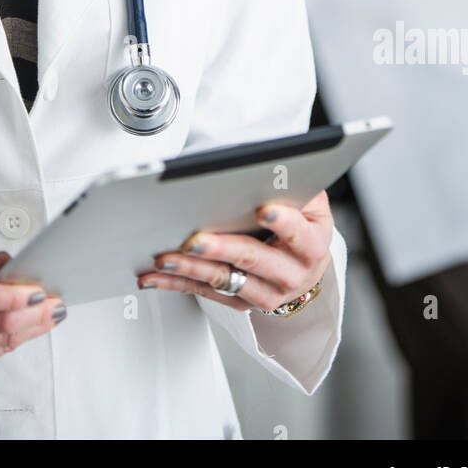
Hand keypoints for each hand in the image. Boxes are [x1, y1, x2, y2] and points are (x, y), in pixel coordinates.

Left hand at [136, 190, 333, 311]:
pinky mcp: (241, 302)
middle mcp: (291, 273)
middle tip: (195, 241)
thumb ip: (293, 184)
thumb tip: (269, 165)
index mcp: (311, 244)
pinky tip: (156, 276)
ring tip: (166, 258)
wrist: (305, 267)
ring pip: (224, 279)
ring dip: (191, 270)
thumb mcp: (310, 202)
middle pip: (252, 259)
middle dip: (221, 249)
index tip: (263, 210)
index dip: (283, 222)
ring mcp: (265, 292)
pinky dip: (178, 283)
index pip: (298, 233)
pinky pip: (207, 292)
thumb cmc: (302, 225)